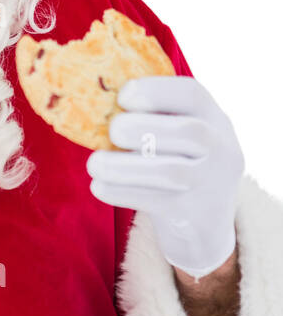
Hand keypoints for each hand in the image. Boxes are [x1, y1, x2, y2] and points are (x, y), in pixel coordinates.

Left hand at [85, 76, 244, 278]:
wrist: (205, 225)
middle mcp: (221, 149)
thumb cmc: (180, 165)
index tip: (123, 95)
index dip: (156, 90)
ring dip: (123, 166)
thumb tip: (98, 103)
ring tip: (93, 164)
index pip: (193, 94)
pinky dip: (121, 192)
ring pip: (170, 172)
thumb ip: (153, 118)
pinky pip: (155, 201)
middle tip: (112, 130)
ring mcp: (211, 184)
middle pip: (189, 132)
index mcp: (214, 119)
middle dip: (143, 127)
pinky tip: (99, 186)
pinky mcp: (194, 214)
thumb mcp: (180, 138)